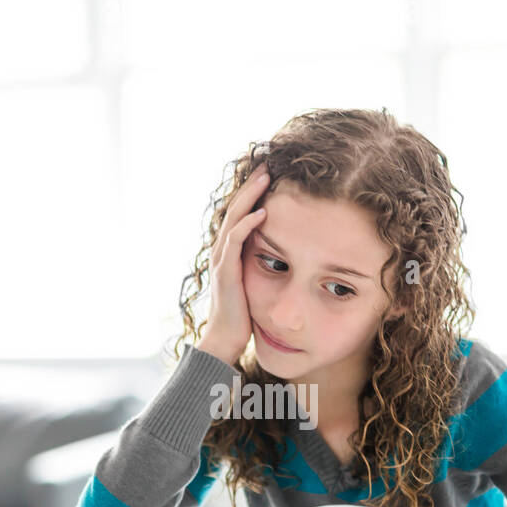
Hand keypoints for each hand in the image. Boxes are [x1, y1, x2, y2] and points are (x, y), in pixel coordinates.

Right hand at [196, 163, 270, 365]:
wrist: (225, 341)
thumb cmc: (243, 316)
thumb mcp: (256, 285)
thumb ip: (263, 267)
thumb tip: (285, 256)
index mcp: (229, 254)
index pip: (240, 216)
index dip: (252, 196)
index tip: (268, 178)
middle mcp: (222, 253)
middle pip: (235, 210)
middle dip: (251, 187)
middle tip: (267, 166)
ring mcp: (222, 261)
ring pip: (234, 220)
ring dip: (250, 197)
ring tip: (265, 179)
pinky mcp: (226, 273)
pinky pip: (235, 243)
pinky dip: (248, 225)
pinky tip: (262, 213)